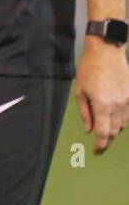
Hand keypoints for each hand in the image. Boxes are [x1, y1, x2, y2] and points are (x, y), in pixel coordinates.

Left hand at [74, 40, 128, 154]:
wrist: (106, 53)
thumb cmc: (89, 70)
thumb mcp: (80, 91)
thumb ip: (85, 113)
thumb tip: (90, 130)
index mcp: (102, 105)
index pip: (104, 132)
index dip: (101, 145)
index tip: (97, 152)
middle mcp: (118, 105)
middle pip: (115, 131)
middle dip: (108, 141)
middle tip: (101, 147)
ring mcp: (128, 101)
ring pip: (124, 124)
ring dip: (116, 131)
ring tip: (107, 134)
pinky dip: (123, 121)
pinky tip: (116, 121)